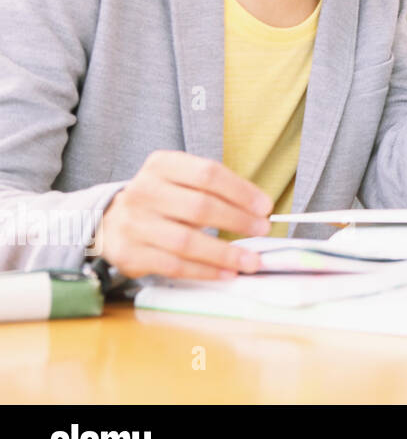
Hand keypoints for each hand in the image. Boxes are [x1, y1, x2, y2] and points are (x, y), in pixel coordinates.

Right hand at [100, 151, 272, 279]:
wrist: (109, 221)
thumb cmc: (161, 200)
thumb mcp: (180, 182)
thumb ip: (214, 190)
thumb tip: (259, 210)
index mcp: (161, 165)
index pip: (208, 174)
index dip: (241, 191)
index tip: (265, 206)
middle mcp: (144, 191)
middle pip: (200, 207)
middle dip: (238, 220)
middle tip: (263, 229)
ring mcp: (134, 224)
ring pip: (187, 241)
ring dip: (225, 253)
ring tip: (251, 260)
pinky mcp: (130, 254)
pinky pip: (175, 265)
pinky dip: (205, 271)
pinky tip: (226, 273)